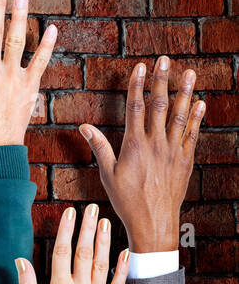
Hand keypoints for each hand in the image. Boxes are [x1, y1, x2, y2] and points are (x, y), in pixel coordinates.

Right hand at [81, 56, 204, 253]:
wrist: (154, 222)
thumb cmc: (127, 200)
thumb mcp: (107, 174)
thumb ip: (99, 147)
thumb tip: (85, 126)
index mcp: (135, 145)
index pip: (136, 107)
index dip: (138, 85)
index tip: (140, 67)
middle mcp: (156, 144)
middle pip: (160, 105)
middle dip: (162, 81)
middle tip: (166, 61)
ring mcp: (173, 151)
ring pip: (180, 116)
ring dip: (185, 93)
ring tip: (189, 74)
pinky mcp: (185, 160)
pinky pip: (193, 134)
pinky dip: (197, 117)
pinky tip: (200, 103)